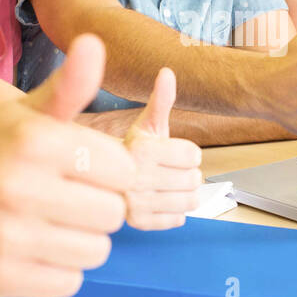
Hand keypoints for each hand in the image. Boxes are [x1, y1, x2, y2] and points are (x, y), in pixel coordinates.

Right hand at [0, 34, 135, 296]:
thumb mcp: (27, 115)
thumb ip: (68, 86)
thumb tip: (93, 43)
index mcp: (31, 142)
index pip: (123, 169)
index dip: (111, 171)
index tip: (86, 168)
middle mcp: (14, 188)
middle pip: (113, 213)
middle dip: (99, 206)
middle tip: (69, 199)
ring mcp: (4, 238)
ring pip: (97, 251)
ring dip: (84, 239)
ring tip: (54, 223)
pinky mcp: (0, 278)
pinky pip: (70, 282)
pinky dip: (61, 269)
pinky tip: (36, 248)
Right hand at [123, 67, 202, 228]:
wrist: (102, 179)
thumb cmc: (131, 150)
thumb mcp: (147, 123)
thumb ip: (161, 100)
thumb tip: (167, 73)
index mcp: (139, 149)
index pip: (194, 155)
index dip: (188, 153)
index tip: (172, 153)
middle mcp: (135, 177)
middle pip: (194, 180)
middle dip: (188, 174)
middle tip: (170, 171)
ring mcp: (136, 203)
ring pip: (190, 201)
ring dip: (185, 194)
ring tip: (167, 186)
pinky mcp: (138, 223)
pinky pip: (178, 220)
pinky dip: (174, 213)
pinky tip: (159, 201)